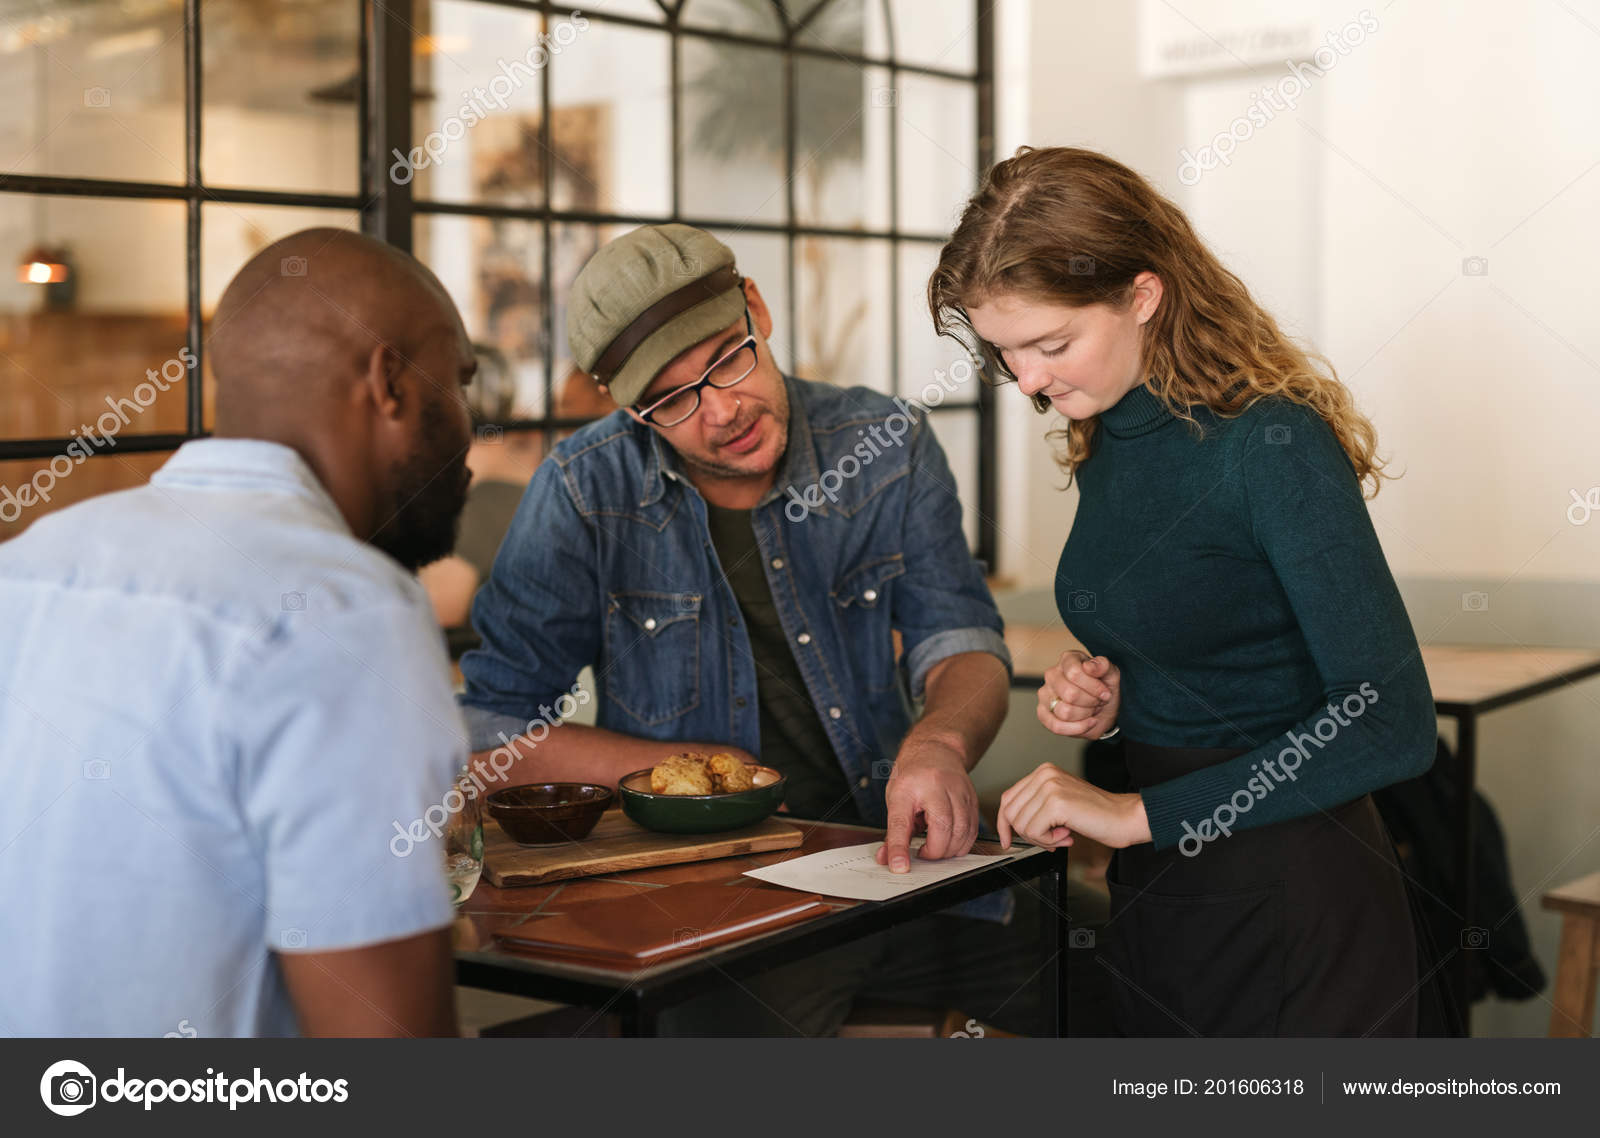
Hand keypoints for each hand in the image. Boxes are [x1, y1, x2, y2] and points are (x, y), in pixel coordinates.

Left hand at [874, 734, 978, 872]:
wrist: (936, 750)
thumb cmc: (913, 775)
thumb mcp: (895, 798)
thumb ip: (893, 831)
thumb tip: (889, 859)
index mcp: (908, 787)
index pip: (901, 822)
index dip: (900, 848)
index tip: (899, 866)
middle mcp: (936, 787)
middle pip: (942, 829)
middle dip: (934, 852)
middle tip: (923, 852)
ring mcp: (958, 791)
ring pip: (962, 832)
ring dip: (949, 850)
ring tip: (936, 846)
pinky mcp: (973, 799)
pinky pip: (973, 831)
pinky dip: (962, 844)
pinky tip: (951, 842)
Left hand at [996, 762, 1149, 850]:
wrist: (1125, 817)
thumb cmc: (1096, 815)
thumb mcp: (1059, 804)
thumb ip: (1035, 806)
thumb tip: (1008, 824)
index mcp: (1043, 772)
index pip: (1008, 799)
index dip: (1004, 823)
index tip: (1008, 840)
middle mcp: (1044, 774)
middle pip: (1011, 813)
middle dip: (1028, 834)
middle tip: (1051, 839)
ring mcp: (1050, 786)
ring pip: (1021, 825)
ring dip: (1041, 839)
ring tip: (1063, 836)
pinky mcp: (1056, 802)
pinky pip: (1034, 832)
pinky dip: (1049, 841)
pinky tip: (1068, 835)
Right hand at [1037, 650, 1119, 737]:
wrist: (1104, 708)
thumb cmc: (1105, 688)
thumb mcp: (1112, 675)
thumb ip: (1104, 666)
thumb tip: (1089, 666)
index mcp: (1068, 660)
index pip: (1074, 673)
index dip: (1094, 687)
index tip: (1106, 692)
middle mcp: (1052, 674)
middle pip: (1070, 694)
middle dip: (1091, 702)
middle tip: (1098, 701)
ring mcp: (1045, 694)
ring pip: (1065, 711)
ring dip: (1085, 714)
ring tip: (1091, 709)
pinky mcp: (1043, 713)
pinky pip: (1056, 726)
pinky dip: (1077, 728)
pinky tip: (1087, 723)